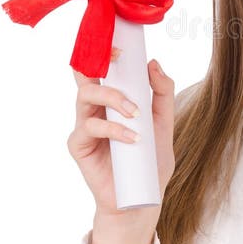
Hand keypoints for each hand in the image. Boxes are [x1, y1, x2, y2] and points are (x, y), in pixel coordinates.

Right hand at [67, 53, 174, 232]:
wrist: (142, 198)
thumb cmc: (150, 161)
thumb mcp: (163, 123)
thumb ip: (161, 93)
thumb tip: (153, 63)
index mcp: (112, 99)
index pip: (102, 69)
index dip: (105, 51)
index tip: (123, 45)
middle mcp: (94, 108)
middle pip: (85, 74)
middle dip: (100, 62)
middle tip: (120, 61)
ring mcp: (85, 125)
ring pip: (86, 96)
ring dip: (113, 98)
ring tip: (136, 113)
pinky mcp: (79, 145)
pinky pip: (92, 128)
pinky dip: (114, 129)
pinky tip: (133, 139)